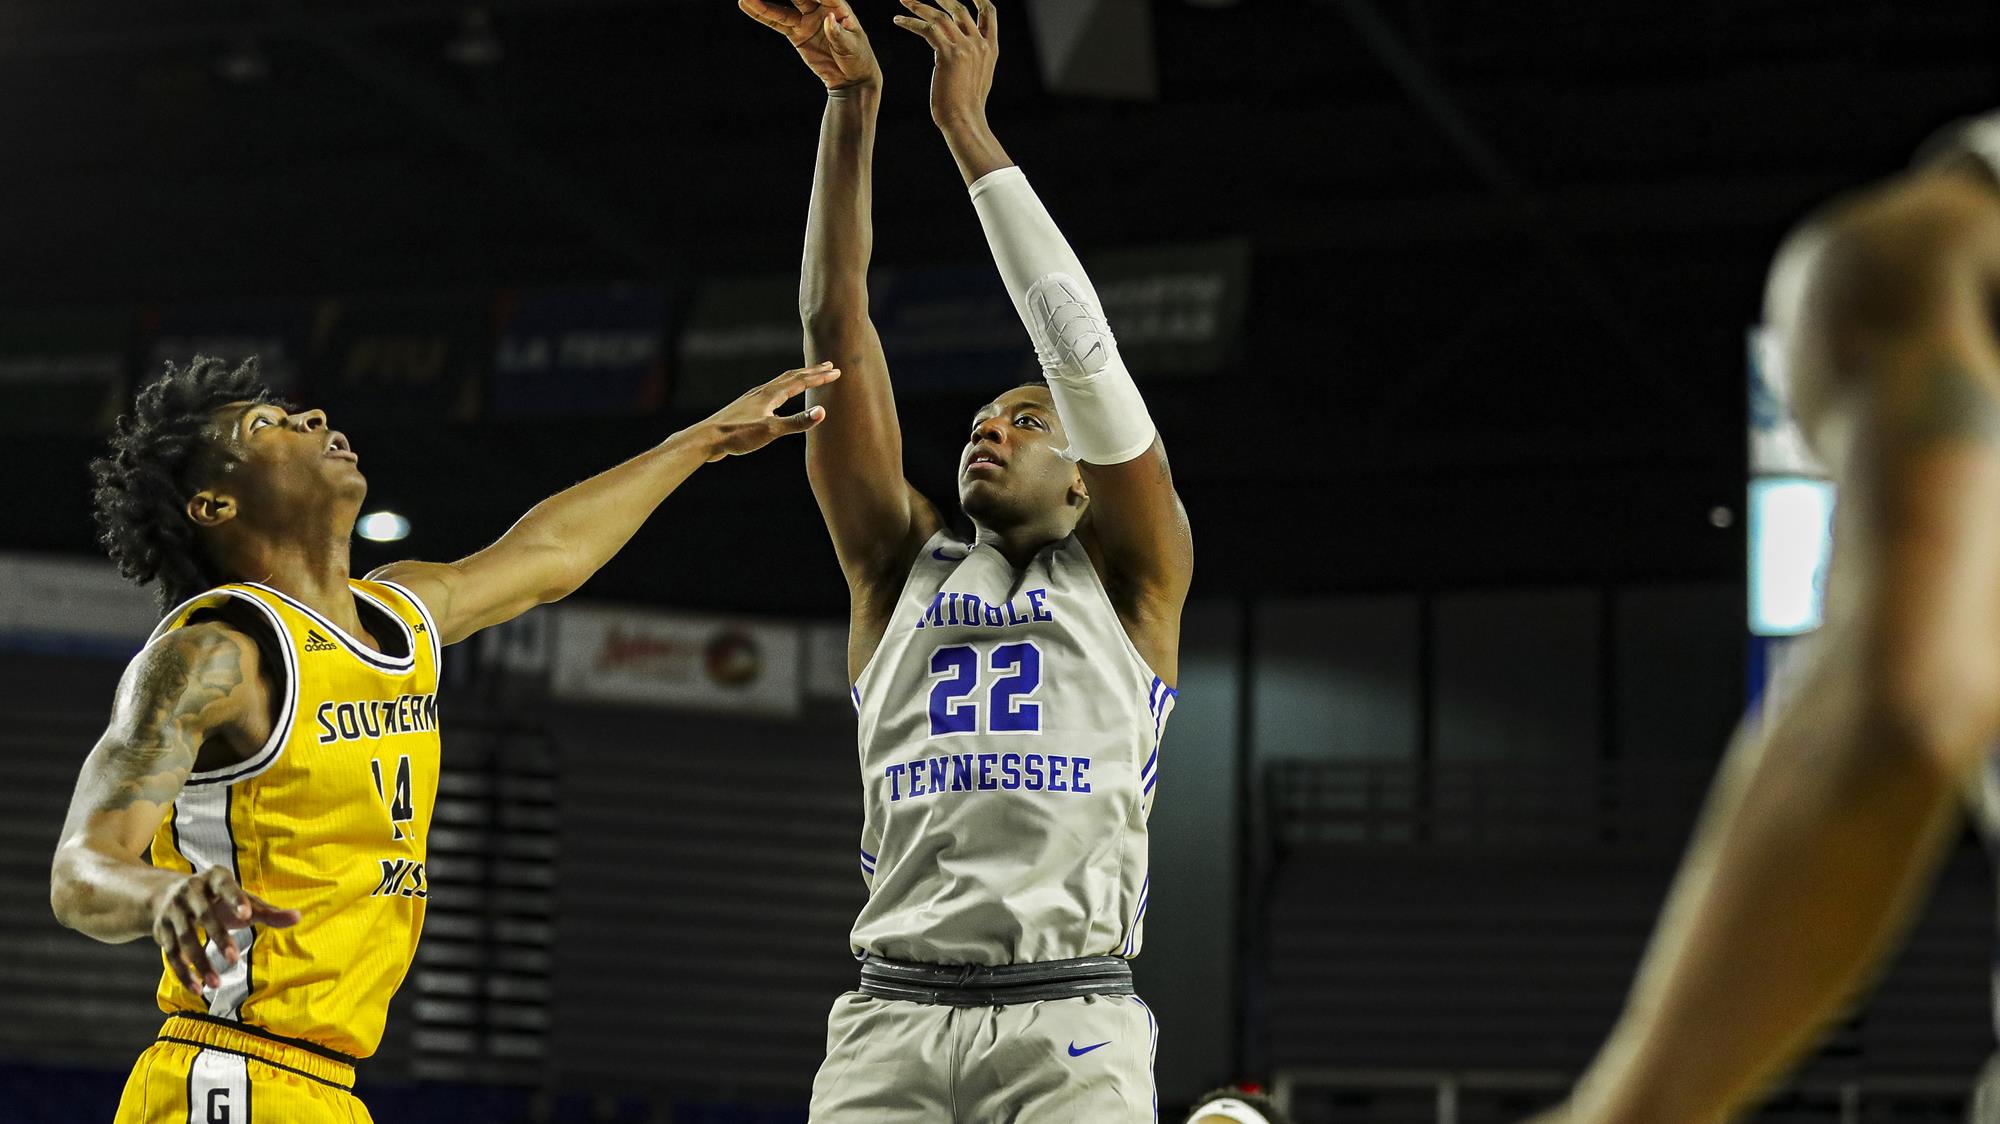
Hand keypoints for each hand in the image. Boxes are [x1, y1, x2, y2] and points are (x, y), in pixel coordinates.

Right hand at [150, 867, 299, 992]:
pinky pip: (171, 955)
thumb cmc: (220, 899)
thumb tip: (298, 918)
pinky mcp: (161, 931)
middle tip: (234, 959)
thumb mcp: (243, 901)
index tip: (247, 915)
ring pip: (184, 940)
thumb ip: (268, 912)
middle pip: (204, 917)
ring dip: (199, 963)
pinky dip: (184, 973)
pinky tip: (198, 988)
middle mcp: (191, 892)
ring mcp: (173, 911)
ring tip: (216, 984)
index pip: (226, 886)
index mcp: (215, 878)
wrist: (169, 894)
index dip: (235, 899)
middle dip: (218, 937)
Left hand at [693, 362, 839, 461]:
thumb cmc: (737, 435)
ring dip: (798, 379)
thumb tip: (822, 412)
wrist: (706, 439)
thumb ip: (797, 421)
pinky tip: (779, 398)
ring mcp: (753, 399)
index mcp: (770, 394)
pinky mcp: (747, 409)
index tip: (836, 371)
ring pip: (780, 384)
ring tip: (808, 377)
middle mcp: (762, 392)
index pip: (800, 381)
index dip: (819, 377)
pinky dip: (783, 390)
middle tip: (828, 366)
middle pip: (791, 377)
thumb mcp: (771, 430)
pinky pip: (771, 393)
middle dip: (811, 372)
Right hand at [740, 0, 880, 90]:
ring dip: (763, 2)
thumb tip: (829, 19)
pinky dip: (762, 14)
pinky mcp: (797, 33)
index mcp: (837, 6)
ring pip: (782, 8)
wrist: (851, 79)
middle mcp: (819, 9)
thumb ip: (838, 33)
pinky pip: (777, 22)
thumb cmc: (858, 59)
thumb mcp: (852, 46)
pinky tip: (747, 4)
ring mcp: (806, 20)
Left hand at [891, 0, 997, 127]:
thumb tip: (964, 53)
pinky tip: (898, 21)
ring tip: (905, 1)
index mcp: (990, 47)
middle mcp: (979, 43)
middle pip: (959, 9)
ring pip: (941, 16)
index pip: (989, 12)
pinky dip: (910, 23)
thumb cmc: (968, 105)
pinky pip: (926, 30)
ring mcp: (965, 48)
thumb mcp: (979, 76)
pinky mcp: (948, 54)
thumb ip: (974, 58)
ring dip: (920, 6)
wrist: (965, 119)